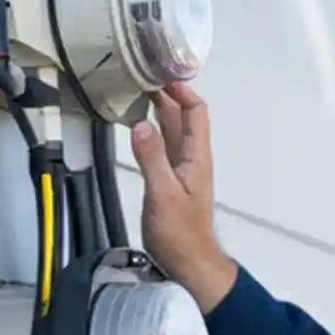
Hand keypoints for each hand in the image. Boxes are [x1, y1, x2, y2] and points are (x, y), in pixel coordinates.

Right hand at [129, 82, 236, 312]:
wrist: (188, 262)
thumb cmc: (180, 232)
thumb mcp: (163, 193)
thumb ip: (152, 158)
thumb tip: (141, 124)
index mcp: (196, 157)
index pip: (196, 113)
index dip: (183, 90)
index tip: (163, 73)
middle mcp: (192, 158)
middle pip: (184, 117)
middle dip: (169, 94)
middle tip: (145, 75)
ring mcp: (182, 169)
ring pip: (173, 130)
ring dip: (160, 110)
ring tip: (140, 91)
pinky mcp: (170, 179)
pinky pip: (163, 146)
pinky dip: (152, 130)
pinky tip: (138, 126)